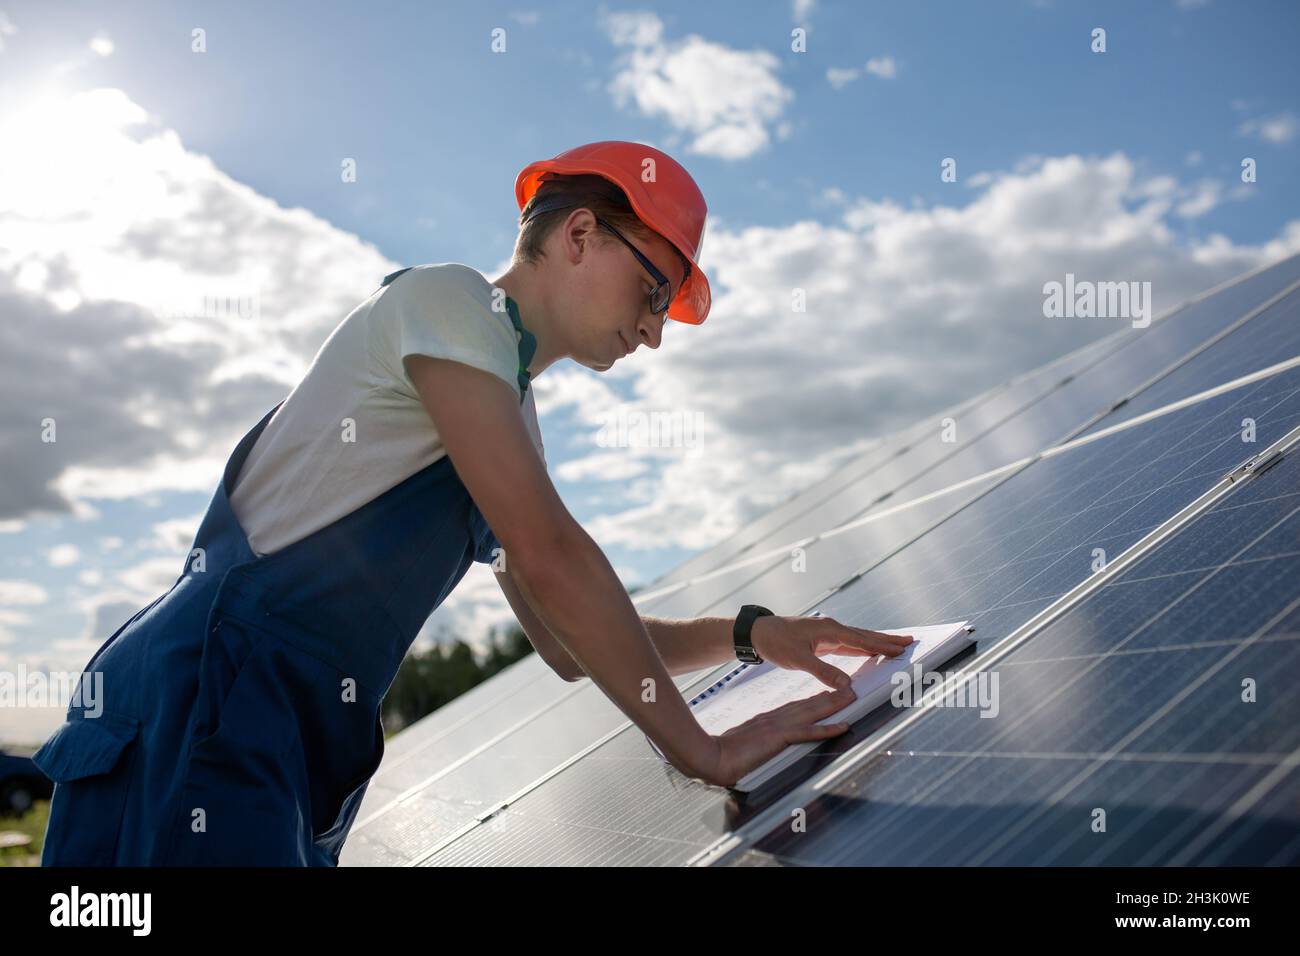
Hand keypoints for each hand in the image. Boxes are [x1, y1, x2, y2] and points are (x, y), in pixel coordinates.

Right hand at [695, 685, 858, 786]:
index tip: (827, 693)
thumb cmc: (723, 753)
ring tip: (851, 696)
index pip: (796, 708)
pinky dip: (827, 728)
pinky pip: (808, 732)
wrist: (713, 757)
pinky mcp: (779, 737)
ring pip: (812, 713)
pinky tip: (842, 725)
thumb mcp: (742, 743)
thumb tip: (757, 745)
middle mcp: (776, 719)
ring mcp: (779, 726)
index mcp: (767, 720)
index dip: (814, 700)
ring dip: (834, 705)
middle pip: (808, 705)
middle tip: (849, 688)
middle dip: (830, 697)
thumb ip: (753, 741)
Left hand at [750, 613, 913, 689]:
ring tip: (896, 644)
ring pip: (858, 638)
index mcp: (829, 630)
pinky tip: (868, 649)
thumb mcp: (798, 659)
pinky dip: (862, 646)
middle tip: (910, 641)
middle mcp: (832, 628)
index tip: (902, 648)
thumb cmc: (776, 643)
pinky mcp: (821, 639)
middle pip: (865, 635)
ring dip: (877, 642)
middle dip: (887, 639)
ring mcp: (827, 633)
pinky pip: (848, 643)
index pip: (862, 639)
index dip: (882, 646)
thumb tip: (848, 686)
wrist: (758, 632)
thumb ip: (823, 672)